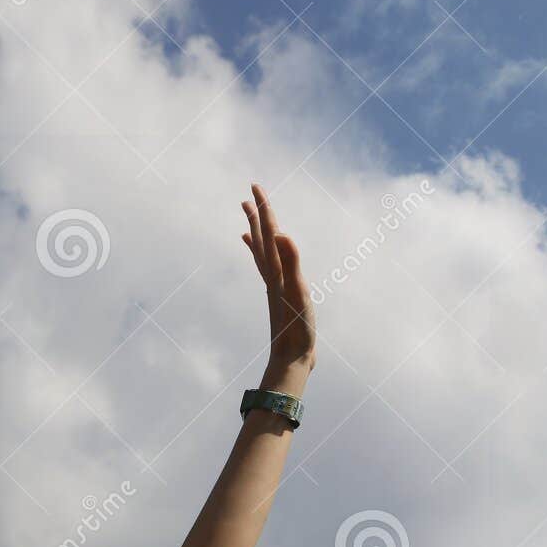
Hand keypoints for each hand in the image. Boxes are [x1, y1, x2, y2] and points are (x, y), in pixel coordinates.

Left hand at [240, 183, 315, 368]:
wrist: (291, 359)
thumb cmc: (297, 328)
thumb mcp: (298, 292)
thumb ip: (291, 262)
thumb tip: (280, 234)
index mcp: (277, 271)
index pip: (269, 233)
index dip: (264, 209)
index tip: (254, 186)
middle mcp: (272, 277)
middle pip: (262, 240)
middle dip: (258, 216)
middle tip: (249, 194)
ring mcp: (274, 288)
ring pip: (263, 255)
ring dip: (257, 237)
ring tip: (248, 224)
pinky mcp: (280, 299)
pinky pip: (269, 273)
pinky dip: (265, 263)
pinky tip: (267, 264)